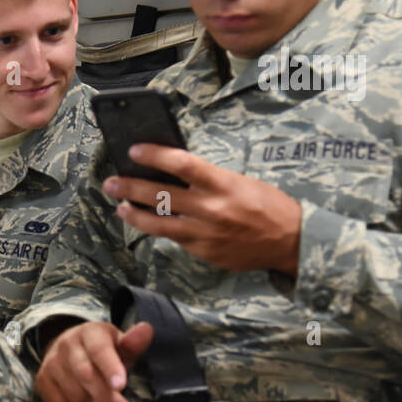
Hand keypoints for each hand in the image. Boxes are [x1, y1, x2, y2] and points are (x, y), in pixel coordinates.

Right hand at [35, 320, 154, 401]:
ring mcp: (51, 364)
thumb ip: (133, 343)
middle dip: (106, 397)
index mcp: (89, 333)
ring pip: (73, 395)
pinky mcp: (43, 382)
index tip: (121, 385)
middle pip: (85, 375)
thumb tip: (147, 329)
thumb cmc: (104, 351)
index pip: (99, 350)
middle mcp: (66, 345)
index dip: (110, 368)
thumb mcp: (120, 344)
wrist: (71, 350)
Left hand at [104, 144, 301, 275]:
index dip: (154, 156)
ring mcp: (204, 233)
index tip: (134, 150)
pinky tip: (144, 221)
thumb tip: (170, 168)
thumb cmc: (266, 205)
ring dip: (133, 214)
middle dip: (129, 187)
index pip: (182, 164)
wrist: (290, 241)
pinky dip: (156, 228)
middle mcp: (210, 209)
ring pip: (157, 223)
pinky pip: (172, 238)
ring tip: (120, 206)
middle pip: (160, 195)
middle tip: (110, 182)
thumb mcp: (239, 181)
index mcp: (222, 184)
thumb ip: (206, 178)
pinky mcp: (202, 251)